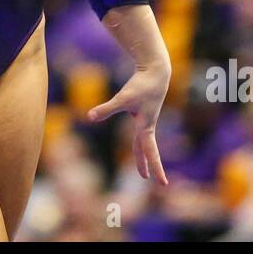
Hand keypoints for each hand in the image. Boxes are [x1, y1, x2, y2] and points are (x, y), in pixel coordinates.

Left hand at [88, 60, 170, 185]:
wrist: (156, 70)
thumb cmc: (141, 85)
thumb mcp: (123, 98)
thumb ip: (106, 109)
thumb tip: (89, 117)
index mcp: (145, 126)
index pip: (150, 152)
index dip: (155, 167)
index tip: (163, 183)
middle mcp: (147, 124)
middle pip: (144, 148)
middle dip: (145, 164)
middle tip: (145, 178)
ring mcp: (146, 117)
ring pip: (142, 139)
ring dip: (141, 152)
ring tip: (140, 165)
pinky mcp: (143, 109)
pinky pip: (140, 127)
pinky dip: (138, 137)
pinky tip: (138, 132)